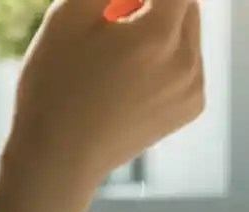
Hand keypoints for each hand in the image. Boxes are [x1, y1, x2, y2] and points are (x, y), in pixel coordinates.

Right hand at [7, 0, 204, 182]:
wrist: (60, 158)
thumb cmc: (55, 85)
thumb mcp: (69, 15)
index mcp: (158, 36)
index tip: (120, 8)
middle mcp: (187, 62)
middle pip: (186, 4)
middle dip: (154, 1)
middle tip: (114, 21)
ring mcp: (193, 88)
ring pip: (188, 32)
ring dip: (160, 26)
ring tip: (116, 50)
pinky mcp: (191, 107)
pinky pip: (188, 62)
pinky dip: (167, 55)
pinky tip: (129, 75)